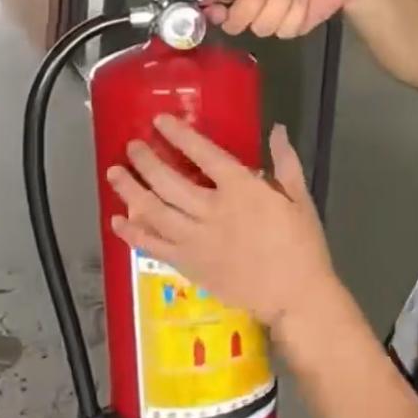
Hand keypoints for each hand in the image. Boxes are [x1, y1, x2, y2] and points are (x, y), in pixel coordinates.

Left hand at [108, 116, 335, 329]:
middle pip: (169, 181)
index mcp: (242, 190)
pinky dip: (132, 234)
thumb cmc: (303, 246)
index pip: (204, 154)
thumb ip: (286, 163)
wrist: (295, 297)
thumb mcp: (301, 199)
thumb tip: (276, 129)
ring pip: (154, 211)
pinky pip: (154, 246)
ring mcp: (196, 240)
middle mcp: (213, 211)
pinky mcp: (189, 265)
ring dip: (131, 190)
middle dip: (146, 160)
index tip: (159, 121)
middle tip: (132, 146)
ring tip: (114, 174)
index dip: (179, 135)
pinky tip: (117, 221)